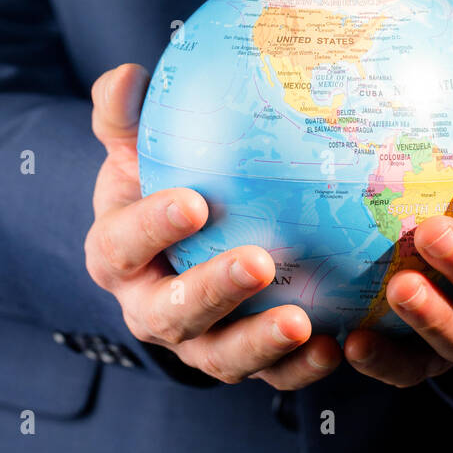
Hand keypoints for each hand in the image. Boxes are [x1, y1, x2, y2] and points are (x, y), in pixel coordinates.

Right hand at [84, 63, 341, 388]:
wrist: (179, 238)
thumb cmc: (160, 179)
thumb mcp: (135, 146)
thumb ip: (125, 114)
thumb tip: (129, 76)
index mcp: (116, 253)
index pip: (124, 243)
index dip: (153, 227)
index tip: (195, 201)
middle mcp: (148, 308)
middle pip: (172, 312)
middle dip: (214, 290)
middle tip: (259, 262)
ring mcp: (195, 342)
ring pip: (220, 356)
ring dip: (259, 342)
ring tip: (303, 323)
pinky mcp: (239, 361)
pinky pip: (268, 376)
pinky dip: (299, 370)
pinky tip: (337, 347)